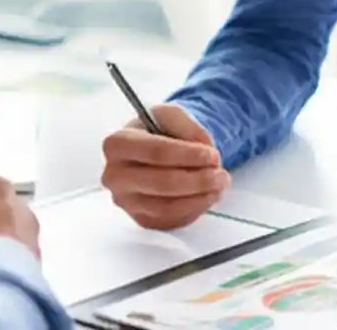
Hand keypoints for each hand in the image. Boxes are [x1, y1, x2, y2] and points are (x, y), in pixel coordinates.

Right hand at [101, 103, 230, 229]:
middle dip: (197, 180)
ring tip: (219, 185)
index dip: (187, 155)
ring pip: (166, 206)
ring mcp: (126, 201)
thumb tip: (204, 147)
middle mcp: (115, 176)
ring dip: (199, 198)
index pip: (155, 152)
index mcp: (117, 144)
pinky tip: (207, 196)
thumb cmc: (159, 131)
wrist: (152, 150)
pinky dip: (194, 210)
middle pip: (161, 183)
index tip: (212, 155)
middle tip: (221, 174)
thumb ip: (188, 126)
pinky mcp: (140, 218)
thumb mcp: (171, 114)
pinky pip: (170, 221)